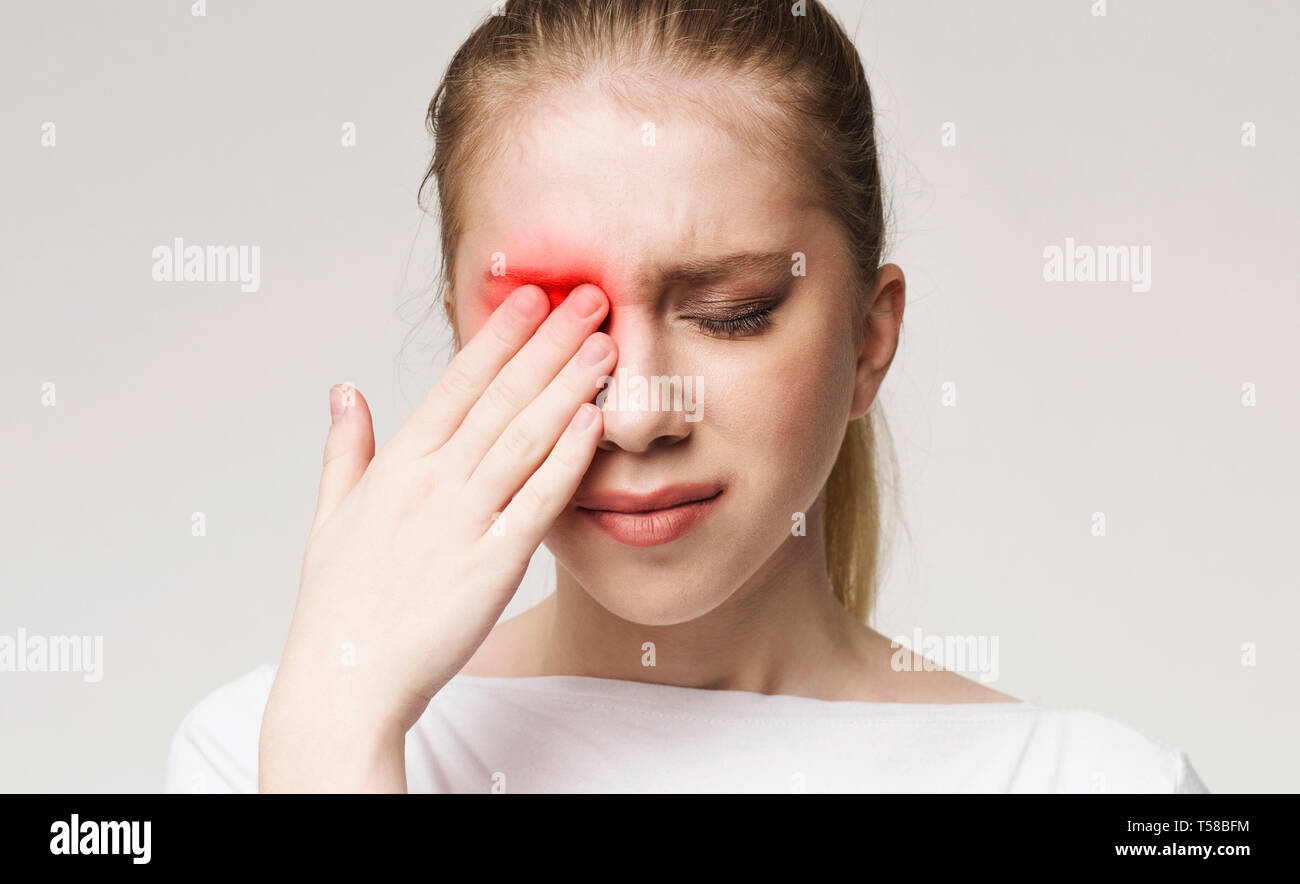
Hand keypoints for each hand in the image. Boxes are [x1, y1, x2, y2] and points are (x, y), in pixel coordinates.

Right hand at [259, 283, 615, 790]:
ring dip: (567, 386)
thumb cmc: (338, 604)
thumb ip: (345, 449)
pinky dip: (566, 459)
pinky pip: (537, 502)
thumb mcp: (330, 517)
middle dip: (548, 343)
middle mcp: (431, 484)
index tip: (530, 295)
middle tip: (590, 297)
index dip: (498, 336)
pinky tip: (594, 422)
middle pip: (501, 398)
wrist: (345, 681)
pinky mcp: (492, 564)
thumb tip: (345, 389)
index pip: (456, 384)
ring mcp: (462, 522)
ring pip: (524, 438)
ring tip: (605, 343)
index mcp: (396, 467)